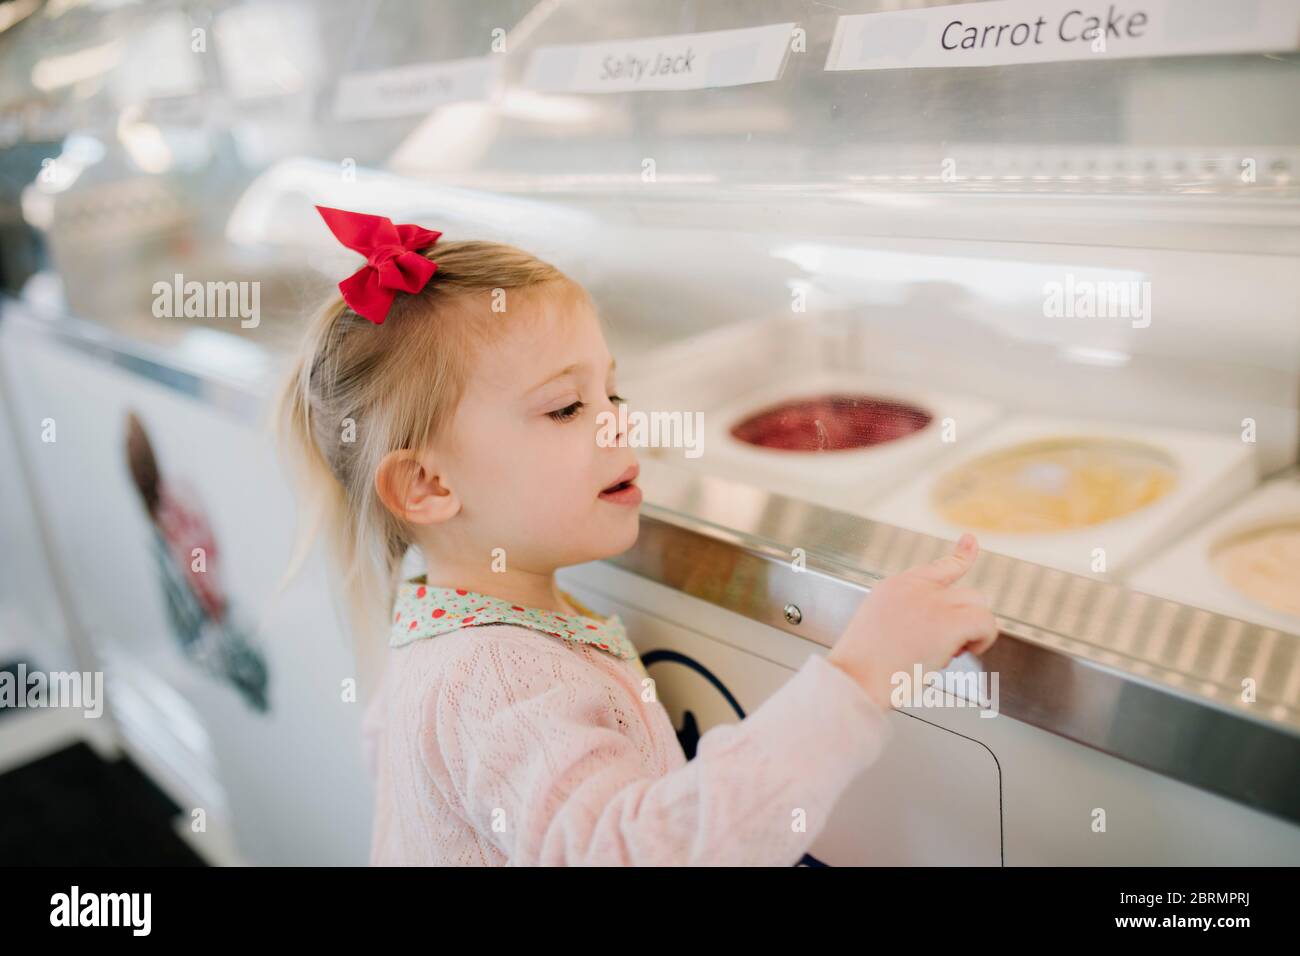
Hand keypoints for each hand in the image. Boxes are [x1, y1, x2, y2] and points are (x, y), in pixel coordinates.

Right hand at [827, 533, 998, 709]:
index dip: (962, 554)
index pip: (938, 566)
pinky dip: (983, 640)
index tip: (971, 541)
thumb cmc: (860, 668)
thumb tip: (936, 633)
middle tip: (948, 648)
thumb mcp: (876, 629)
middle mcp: (914, 588)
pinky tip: (966, 652)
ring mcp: (932, 602)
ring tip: (954, 653)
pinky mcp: (948, 623)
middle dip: (964, 619)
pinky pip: (985, 623)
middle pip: (965, 592)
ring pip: (978, 605)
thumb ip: (905, 618)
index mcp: (893, 587)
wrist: (854, 679)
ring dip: (973, 631)